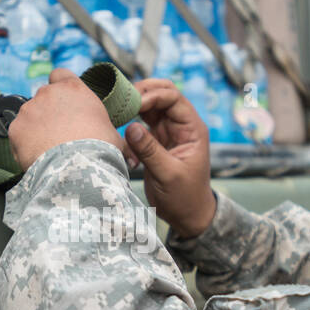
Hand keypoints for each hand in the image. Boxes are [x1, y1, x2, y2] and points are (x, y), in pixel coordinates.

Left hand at [8, 68, 127, 170]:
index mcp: (74, 89)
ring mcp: (29, 110)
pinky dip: (24, 144)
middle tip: (59, 134)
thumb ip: (110, 135)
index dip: (61, 86)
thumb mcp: (113, 137)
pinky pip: (18, 134)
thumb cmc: (100, 151)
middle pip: (44, 97)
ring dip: (36, 128)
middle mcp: (48, 93)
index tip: (65, 101)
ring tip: (48, 150)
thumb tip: (131, 156)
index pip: (60, 74)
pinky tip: (36, 157)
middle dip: (49, 112)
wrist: (76, 169)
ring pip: (30, 116)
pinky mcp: (16, 128)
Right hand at [125, 78, 215, 237]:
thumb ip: (150, 151)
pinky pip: (140, 124)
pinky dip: (129, 125)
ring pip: (149, 107)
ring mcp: (167, 132)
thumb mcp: (168, 175)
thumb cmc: (185, 197)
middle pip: (161, 94)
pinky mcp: (155, 142)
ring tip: (116, 112)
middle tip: (122, 101)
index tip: (134, 105)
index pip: (173, 97)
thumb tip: (131, 127)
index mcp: (192, 129)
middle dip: (142, 93)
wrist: (187, 216)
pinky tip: (121, 134)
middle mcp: (180, 126)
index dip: (153, 95)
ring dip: (133, 107)